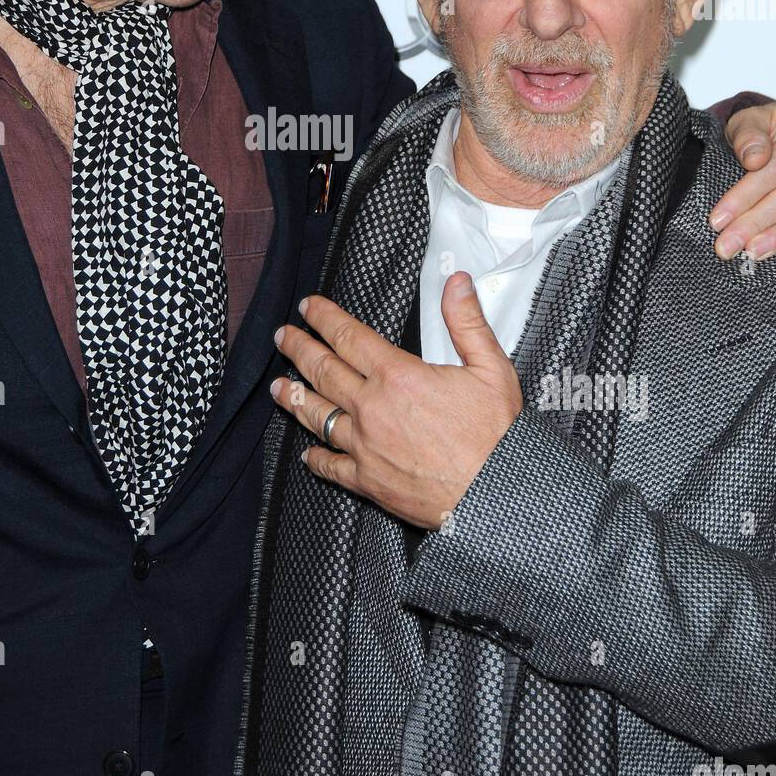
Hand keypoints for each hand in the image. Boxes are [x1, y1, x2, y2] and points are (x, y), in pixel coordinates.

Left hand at [270, 272, 522, 529]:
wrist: (497, 494)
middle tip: (282, 337)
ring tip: (278, 388)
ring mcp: (364, 446)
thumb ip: (467, 321)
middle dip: (299, 349)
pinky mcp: (367, 481)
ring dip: (294, 398)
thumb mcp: (491, 368)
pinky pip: (331, 466)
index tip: (307, 307)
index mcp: (397, 376)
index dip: (323, 318)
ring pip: (317, 415)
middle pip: (323, 371)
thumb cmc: (496, 435)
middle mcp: (371, 408)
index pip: (348, 336)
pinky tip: (307, 452)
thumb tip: (455, 282)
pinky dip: (316, 457)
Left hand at [714, 102, 775, 259]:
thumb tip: (753, 158)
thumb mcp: (751, 120)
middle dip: (756, 223)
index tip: (718, 219)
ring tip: (751, 252)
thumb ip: (749, 134)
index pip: (775, 169)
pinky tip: (770, 250)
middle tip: (726, 246)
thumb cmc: (766, 130)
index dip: (745, 196)